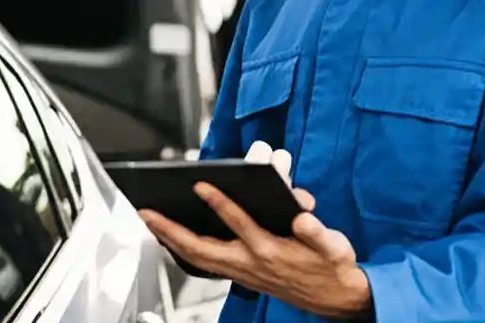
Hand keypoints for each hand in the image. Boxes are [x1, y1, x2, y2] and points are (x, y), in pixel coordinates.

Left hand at [138, 142, 372, 319]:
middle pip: (202, 249)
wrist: (337, 299)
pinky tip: (174, 238)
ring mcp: (243, 272)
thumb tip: (303, 216)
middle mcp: (251, 263)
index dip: (220, 203)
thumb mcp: (335, 248)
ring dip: (172, 240)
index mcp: (271, 251)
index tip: (201, 184)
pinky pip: (205, 263)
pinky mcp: (242, 276)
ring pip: (199, 258)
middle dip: (171, 230)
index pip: (240, 224)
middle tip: (147, 212)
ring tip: (150, 222)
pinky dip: (186, 250)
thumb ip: (318, 232)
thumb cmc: (331, 267)